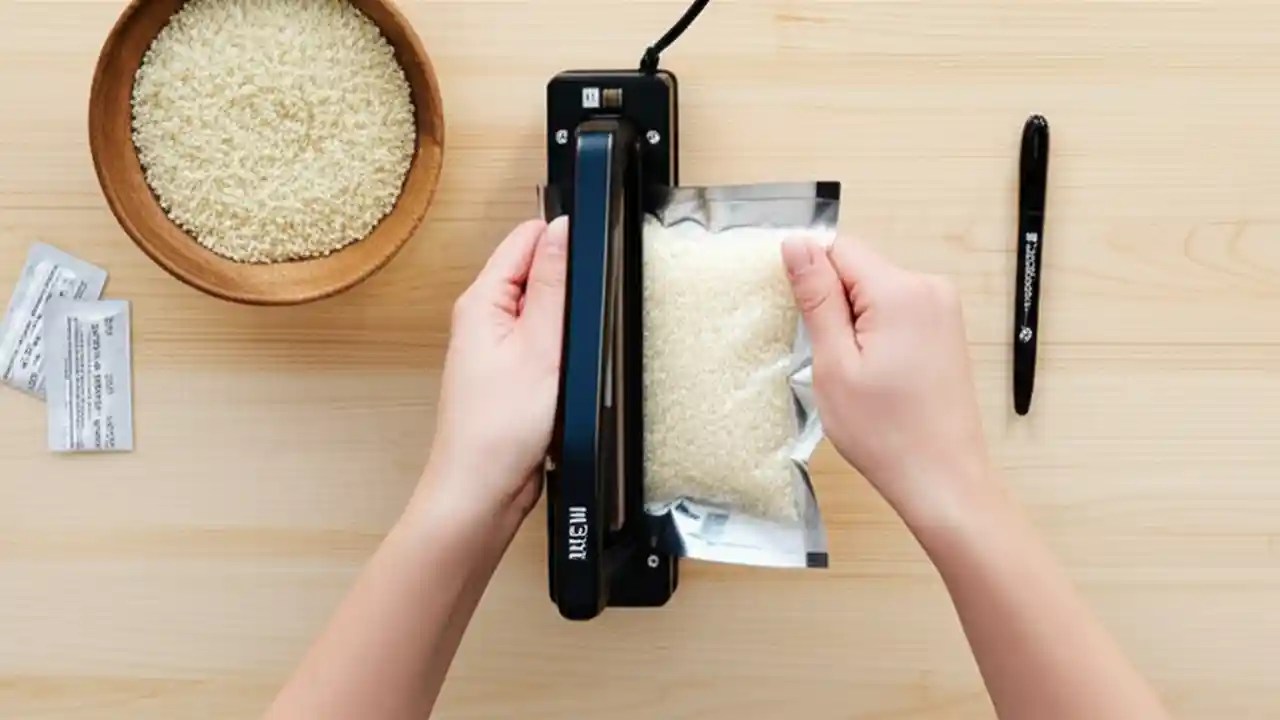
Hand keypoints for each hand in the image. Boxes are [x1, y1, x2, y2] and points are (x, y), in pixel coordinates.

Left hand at [420, 217, 567, 525]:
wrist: (481, 492)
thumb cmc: (499, 430)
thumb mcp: (539, 346)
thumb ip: (551, 284)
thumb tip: (561, 230)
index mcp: (480, 300)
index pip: (525, 239)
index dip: (562, 243)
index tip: (588, 266)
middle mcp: (482, 319)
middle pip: (536, 273)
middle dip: (568, 289)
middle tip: (578, 325)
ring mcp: (495, 347)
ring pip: (544, 312)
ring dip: (566, 327)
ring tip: (570, 357)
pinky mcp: (510, 375)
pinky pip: (543, 345)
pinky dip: (561, 354)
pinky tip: (566, 376)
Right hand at [781, 237, 995, 527]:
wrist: (943, 478)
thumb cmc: (887, 433)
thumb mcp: (834, 363)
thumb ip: (816, 297)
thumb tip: (797, 245)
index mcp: (901, 291)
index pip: (838, 248)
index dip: (810, 276)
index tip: (801, 318)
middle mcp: (929, 288)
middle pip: (858, 267)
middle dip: (833, 302)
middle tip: (829, 356)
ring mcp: (942, 308)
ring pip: (875, 290)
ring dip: (853, 320)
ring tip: (855, 370)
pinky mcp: (945, 328)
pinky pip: (896, 309)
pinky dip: (875, 331)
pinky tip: (875, 372)